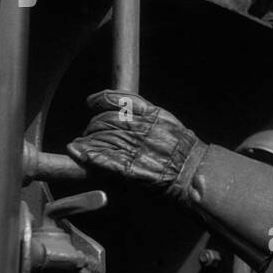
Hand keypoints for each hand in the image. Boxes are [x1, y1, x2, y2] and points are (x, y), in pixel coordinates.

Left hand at [67, 91, 206, 202]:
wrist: (194, 172)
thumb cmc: (185, 151)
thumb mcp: (168, 123)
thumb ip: (148, 115)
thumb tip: (127, 110)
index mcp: (152, 115)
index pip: (119, 99)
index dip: (101, 99)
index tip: (91, 102)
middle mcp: (141, 128)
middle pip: (106, 120)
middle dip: (93, 126)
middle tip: (88, 134)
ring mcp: (135, 147)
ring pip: (102, 138)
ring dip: (87, 141)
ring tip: (78, 145)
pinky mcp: (130, 167)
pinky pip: (104, 158)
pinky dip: (89, 155)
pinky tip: (78, 153)